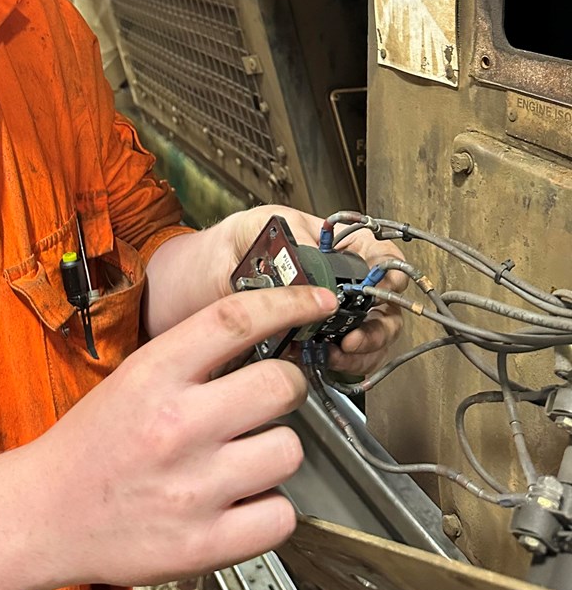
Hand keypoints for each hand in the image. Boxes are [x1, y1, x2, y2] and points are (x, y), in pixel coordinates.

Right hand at [31, 283, 337, 587]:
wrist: (45, 514)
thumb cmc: (93, 443)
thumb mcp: (133, 377)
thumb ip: (193, 357)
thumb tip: (265, 334)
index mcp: (154, 374)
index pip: (237, 319)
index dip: (289, 303)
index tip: (317, 302)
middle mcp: (177, 426)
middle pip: (281, 385)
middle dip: (286, 387)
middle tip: (268, 397)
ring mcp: (194, 488)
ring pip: (289, 451)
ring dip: (276, 451)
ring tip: (244, 457)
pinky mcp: (205, 544)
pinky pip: (281, 516)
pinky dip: (269, 509)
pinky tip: (242, 501)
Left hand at [223, 206, 407, 378]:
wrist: (200, 277)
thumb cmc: (235, 242)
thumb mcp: (263, 224)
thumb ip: (296, 239)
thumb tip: (319, 263)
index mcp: (335, 247)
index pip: (380, 256)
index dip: (390, 271)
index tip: (385, 285)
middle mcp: (339, 282)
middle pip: (384, 305)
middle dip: (379, 323)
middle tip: (358, 334)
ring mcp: (328, 315)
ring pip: (369, 337)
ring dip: (364, 349)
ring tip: (341, 351)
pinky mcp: (312, 342)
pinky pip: (342, 359)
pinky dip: (342, 365)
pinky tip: (325, 360)